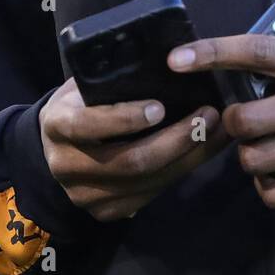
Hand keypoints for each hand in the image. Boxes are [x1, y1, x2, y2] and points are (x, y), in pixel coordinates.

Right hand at [39, 77, 231, 221]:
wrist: (58, 145)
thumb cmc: (82, 102)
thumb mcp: (87, 83)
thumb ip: (113, 79)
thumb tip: (170, 62)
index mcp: (58, 124)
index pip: (86, 124)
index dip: (124, 118)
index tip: (160, 107)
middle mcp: (65, 164)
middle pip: (129, 161)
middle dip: (176, 140)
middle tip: (209, 116)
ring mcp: (83, 194)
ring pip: (146, 182)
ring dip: (189, 158)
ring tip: (217, 132)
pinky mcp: (104, 212)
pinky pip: (150, 195)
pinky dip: (181, 172)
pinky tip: (203, 152)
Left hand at [166, 6, 274, 208]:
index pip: (254, 51)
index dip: (210, 53)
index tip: (177, 58)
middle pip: (244, 119)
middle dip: (231, 121)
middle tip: (240, 119)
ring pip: (256, 159)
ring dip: (247, 156)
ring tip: (258, 147)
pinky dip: (267, 188)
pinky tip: (273, 176)